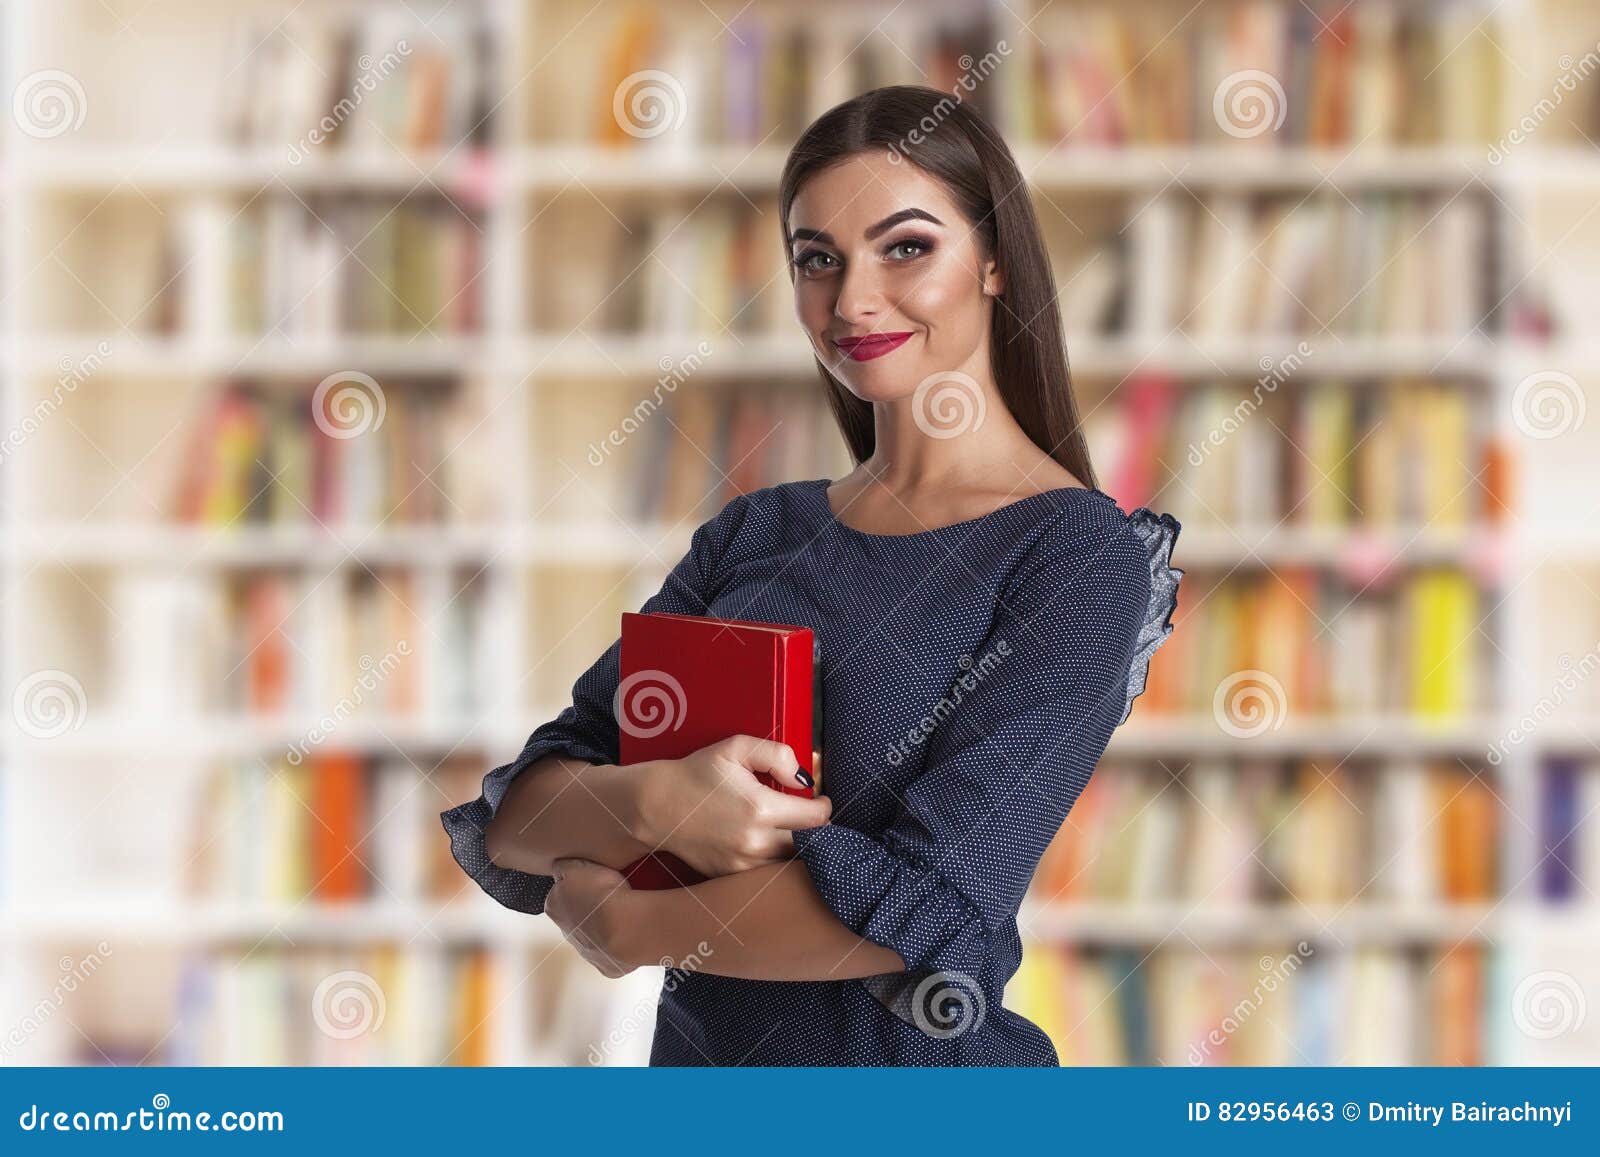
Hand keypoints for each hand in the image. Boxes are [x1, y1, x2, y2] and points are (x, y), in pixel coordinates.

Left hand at [545, 858, 640, 977]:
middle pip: (577, 916)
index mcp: (553, 906)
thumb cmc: (601, 894)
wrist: (626, 927)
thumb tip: (558, 867)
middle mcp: (566, 932)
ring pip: (595, 935)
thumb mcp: (577, 866)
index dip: (579, 884)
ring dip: (606, 926)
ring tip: (625, 913)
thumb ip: (563, 866)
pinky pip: (614, 952)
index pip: (561, 892)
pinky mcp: (607, 966)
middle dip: (591, 907)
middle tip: (611, 895)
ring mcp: (587, 952)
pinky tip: (631, 933)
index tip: (594, 880)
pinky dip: (621, 943)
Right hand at [638, 735, 831, 878]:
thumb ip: (777, 755)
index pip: (817, 817)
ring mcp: (744, 863)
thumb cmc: (698, 774)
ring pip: (791, 863)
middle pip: (810, 845)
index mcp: (760, 808)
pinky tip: (769, 843)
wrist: (657, 806)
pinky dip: (775, 860)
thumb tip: (804, 778)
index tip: (819, 799)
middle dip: (816, 830)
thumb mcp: (736, 748)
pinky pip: (768, 873)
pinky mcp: (732, 876)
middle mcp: (755, 841)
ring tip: (791, 829)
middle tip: (809, 815)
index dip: (824, 806)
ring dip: (798, 847)